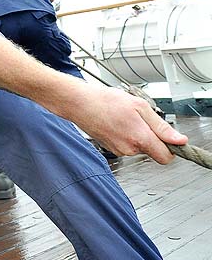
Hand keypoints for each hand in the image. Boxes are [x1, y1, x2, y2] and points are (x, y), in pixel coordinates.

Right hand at [70, 85, 186, 163]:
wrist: (79, 103)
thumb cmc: (106, 101)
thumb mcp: (140, 106)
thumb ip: (161, 126)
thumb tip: (179, 140)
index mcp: (140, 139)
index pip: (166, 157)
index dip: (171, 147)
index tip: (168, 138)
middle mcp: (129, 149)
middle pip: (152, 150)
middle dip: (150, 136)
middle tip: (139, 118)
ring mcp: (118, 150)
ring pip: (138, 146)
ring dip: (136, 133)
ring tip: (125, 117)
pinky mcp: (110, 148)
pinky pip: (126, 144)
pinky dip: (124, 134)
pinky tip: (116, 122)